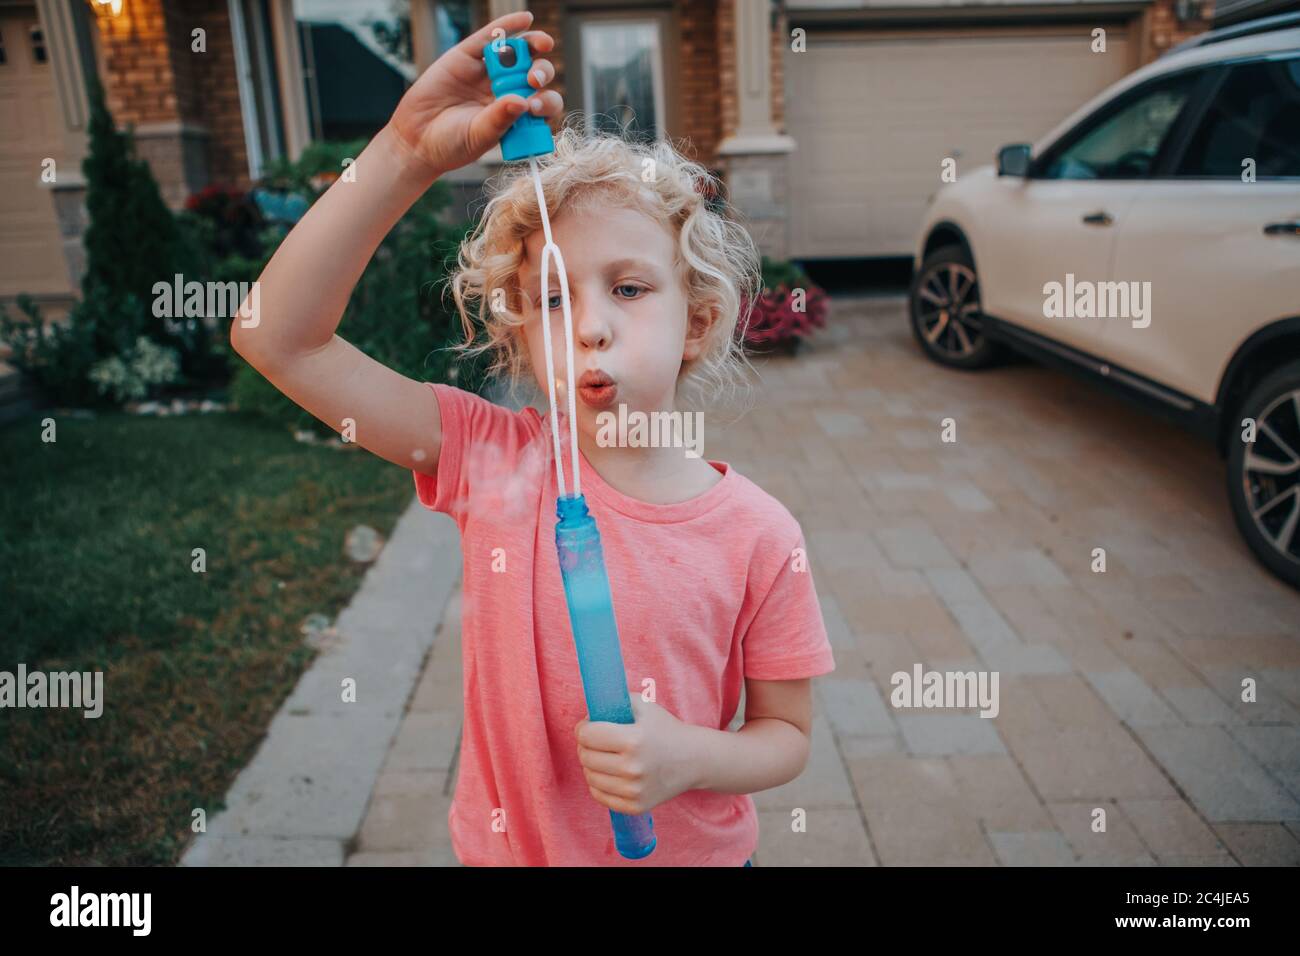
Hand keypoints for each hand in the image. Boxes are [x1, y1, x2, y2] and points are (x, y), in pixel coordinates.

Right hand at [385, 10, 563, 181]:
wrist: (417, 137)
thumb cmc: (452, 143)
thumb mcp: (478, 136)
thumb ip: (500, 120)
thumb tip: (523, 102)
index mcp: (517, 114)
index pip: (542, 103)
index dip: (545, 101)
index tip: (535, 107)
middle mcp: (507, 90)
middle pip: (535, 74)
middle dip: (541, 73)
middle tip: (533, 80)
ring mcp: (489, 71)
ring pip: (519, 52)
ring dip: (534, 45)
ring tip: (541, 44)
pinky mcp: (469, 54)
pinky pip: (492, 36)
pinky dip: (509, 25)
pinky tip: (524, 19)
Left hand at [574, 694, 699, 815]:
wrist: (695, 759)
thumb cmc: (666, 729)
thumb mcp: (644, 705)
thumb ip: (615, 701)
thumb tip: (588, 713)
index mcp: (633, 740)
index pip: (587, 735)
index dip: (583, 728)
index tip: (589, 726)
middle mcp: (632, 768)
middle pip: (586, 756)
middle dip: (585, 745)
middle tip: (595, 741)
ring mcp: (634, 790)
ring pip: (590, 777)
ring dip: (591, 765)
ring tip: (603, 756)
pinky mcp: (635, 806)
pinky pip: (599, 796)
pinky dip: (598, 784)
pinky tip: (609, 773)